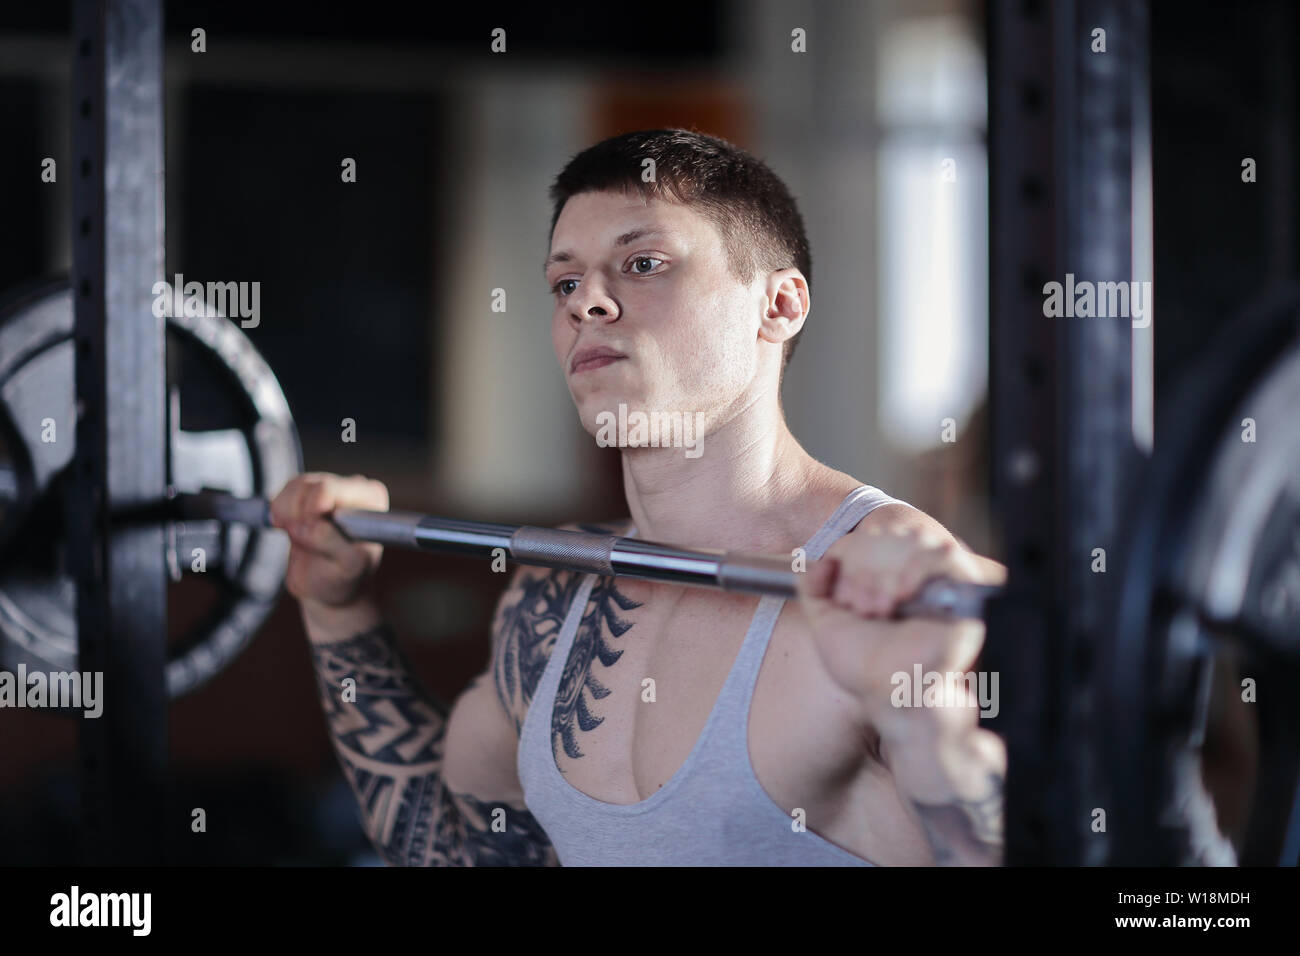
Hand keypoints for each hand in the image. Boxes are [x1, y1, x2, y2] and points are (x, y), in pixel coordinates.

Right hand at [269, 472, 389, 610]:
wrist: (327, 585)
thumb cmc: (344, 575)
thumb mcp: (347, 566)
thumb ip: (331, 543)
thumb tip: (308, 525)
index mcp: (371, 497)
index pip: (331, 489)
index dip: (313, 510)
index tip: (313, 532)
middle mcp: (352, 486)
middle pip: (309, 486)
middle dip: (300, 514)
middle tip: (306, 538)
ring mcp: (326, 486)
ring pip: (293, 488)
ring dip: (289, 516)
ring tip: (302, 537)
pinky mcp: (304, 492)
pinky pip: (281, 494)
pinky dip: (279, 513)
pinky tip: (292, 529)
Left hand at [795, 520, 1006, 741]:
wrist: (891, 696)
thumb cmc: (863, 667)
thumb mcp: (825, 623)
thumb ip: (813, 588)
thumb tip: (820, 560)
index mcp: (883, 577)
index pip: (866, 537)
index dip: (850, 559)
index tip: (846, 601)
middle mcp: (913, 575)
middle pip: (889, 533)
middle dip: (866, 569)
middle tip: (863, 608)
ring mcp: (939, 581)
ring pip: (915, 537)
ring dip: (887, 572)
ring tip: (880, 608)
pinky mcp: (963, 593)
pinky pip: (944, 555)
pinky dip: (916, 567)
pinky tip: (902, 594)